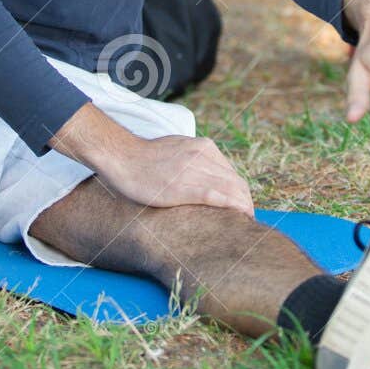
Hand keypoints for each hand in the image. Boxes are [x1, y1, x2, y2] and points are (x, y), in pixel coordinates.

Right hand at [49, 104, 253, 213]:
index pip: (231, 172)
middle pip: (237, 181)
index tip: (241, 204)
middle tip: (248, 217)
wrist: (122, 156)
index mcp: (203, 147)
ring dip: (244, 206)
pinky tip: (241, 216)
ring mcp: (197, 170)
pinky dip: (235, 207)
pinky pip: (220, 197)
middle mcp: (205, 155)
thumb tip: (202, 177)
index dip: (239, 190)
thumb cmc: (143, 158)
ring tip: (246, 221)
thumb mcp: (176, 150)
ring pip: (233, 189)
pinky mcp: (188, 186)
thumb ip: (192, 160)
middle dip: (245, 200)